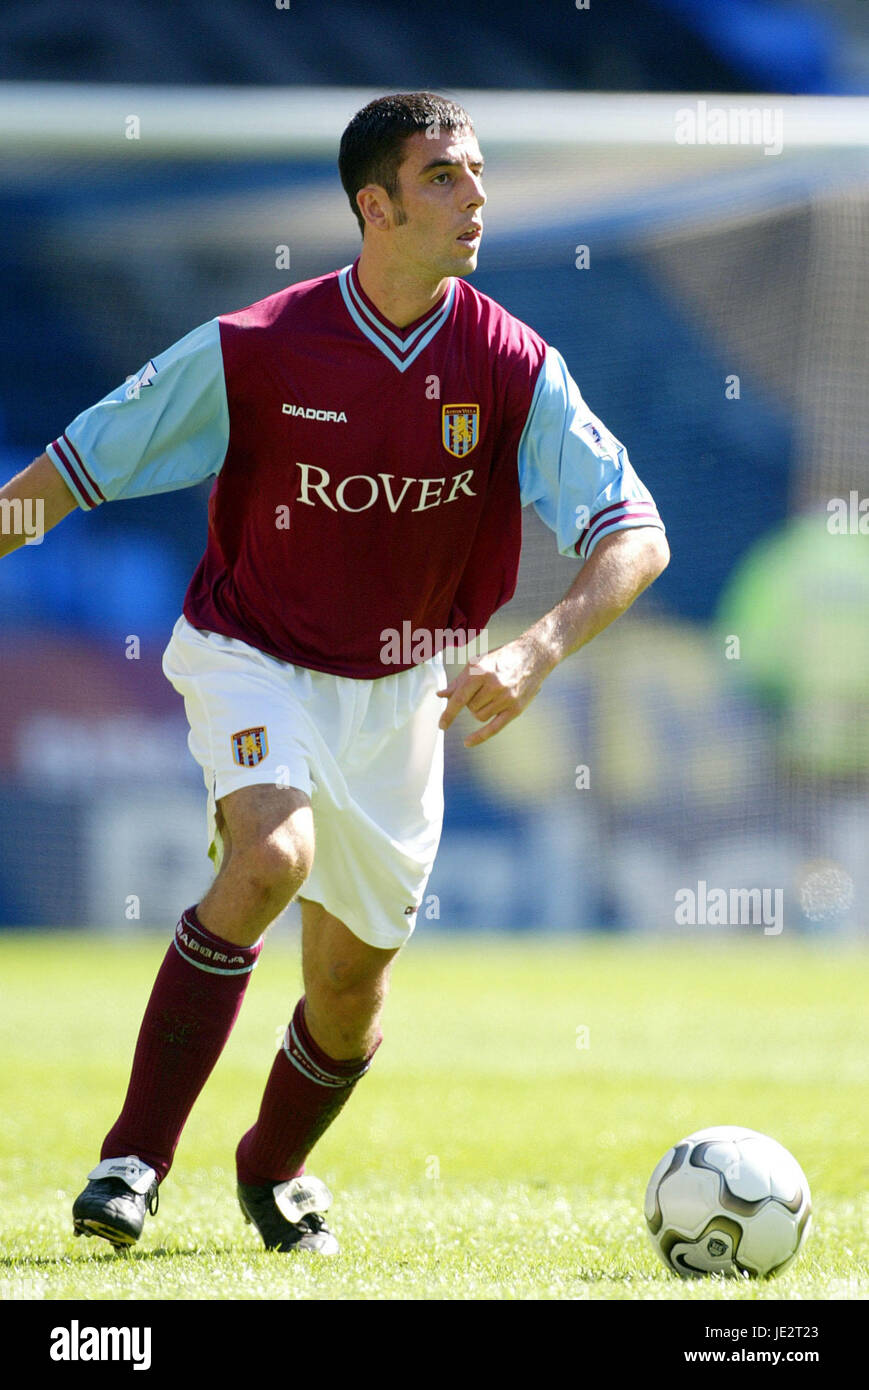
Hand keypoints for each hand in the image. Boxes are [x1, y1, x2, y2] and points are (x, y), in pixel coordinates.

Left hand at [436, 635, 554, 746]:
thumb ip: (458, 681)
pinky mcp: (515, 708)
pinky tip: (467, 743)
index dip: (448, 713)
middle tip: (482, 689)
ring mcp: (506, 698)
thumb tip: (441, 695)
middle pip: (470, 708)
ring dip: (479, 710)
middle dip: (471, 702)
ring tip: (490, 696)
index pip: (459, 698)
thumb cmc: (502, 658)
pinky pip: (493, 728)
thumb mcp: (477, 663)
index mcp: (481, 672)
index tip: (442, 725)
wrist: (533, 656)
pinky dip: (479, 737)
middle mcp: (494, 686)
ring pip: (480, 717)